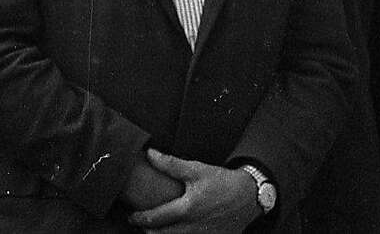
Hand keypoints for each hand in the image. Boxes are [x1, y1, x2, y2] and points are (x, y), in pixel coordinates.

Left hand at [129, 149, 259, 231]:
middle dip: (147, 231)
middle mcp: (192, 228)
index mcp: (187, 209)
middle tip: (139, 223)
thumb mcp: (197, 169)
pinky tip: (174, 231)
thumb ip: (171, 164)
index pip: (155, 218)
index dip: (139, 218)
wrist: (248, 196)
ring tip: (154, 228)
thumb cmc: (222, 182)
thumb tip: (150, 154)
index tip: (131, 216)